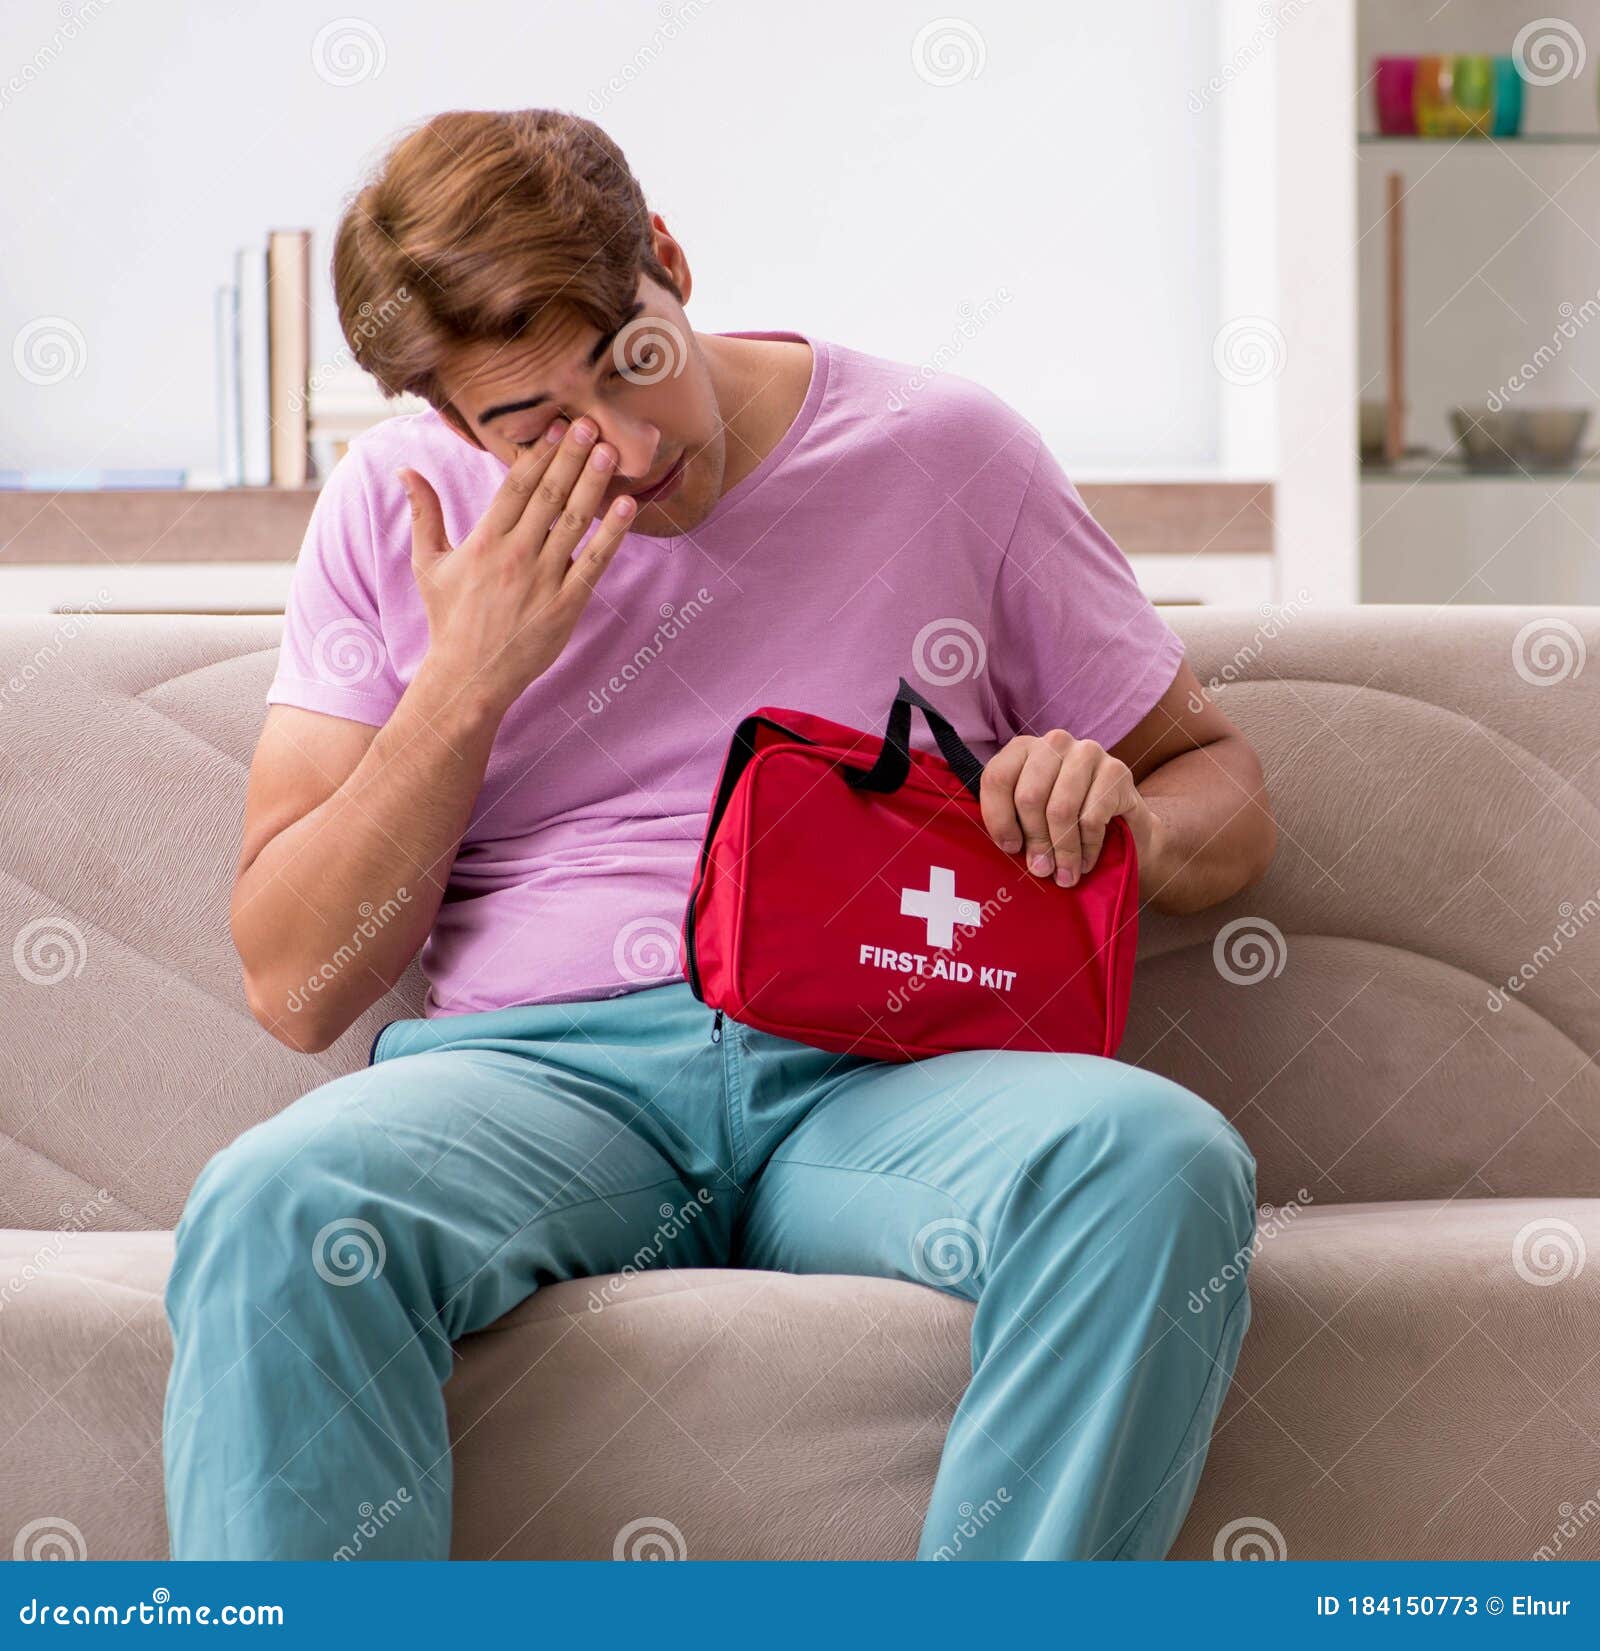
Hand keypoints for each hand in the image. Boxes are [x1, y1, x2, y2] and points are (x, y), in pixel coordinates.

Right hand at [396, 416, 635, 714]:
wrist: (470, 676)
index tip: (556, 426)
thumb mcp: (428, 563)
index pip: (516, 487)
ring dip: (593, 484)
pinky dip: (613, 535)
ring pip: (574, 523)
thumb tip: (405, 470)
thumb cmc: (449, 618)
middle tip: (590, 422)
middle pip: (549, 496)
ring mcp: (544, 580)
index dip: (538, 454)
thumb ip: (424, 513)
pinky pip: (595, 563)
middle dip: (571, 457)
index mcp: (485, 541)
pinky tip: (627, 507)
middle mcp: (516, 555)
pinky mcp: (567, 606)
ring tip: (610, 451)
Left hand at [979, 730, 1159, 886]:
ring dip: (1062, 850)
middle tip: (1041, 869)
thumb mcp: (1031, 816)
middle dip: (1035, 840)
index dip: (999, 819)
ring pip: (1061, 809)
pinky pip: (1092, 818)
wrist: (1123, 822)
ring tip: (1064, 874)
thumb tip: (1011, 848)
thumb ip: (1013, 823)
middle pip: (1029, 797)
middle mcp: (1054, 743)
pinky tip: (1085, 862)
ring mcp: (1087, 752)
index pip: (997, 778)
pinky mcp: (1117, 770)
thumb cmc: (1065, 819)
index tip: (1011, 848)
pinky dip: (1087, 847)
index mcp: (1023, 748)